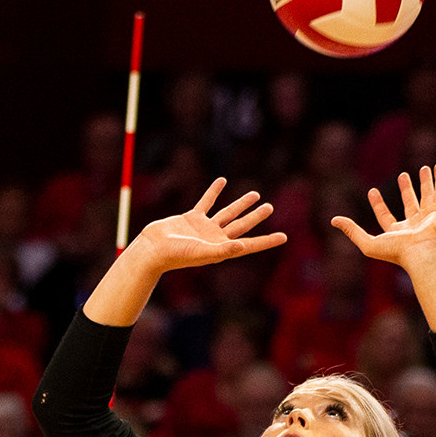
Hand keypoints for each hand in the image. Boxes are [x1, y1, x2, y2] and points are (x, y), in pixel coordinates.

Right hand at [128, 178, 282, 274]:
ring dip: (241, 204)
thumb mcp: (201, 253)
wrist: (152, 250)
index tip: (284, 237)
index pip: (250, 244)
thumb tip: (241, 247)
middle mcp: (216, 239)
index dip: (267, 241)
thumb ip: (222, 251)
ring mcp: (204, 228)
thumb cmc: (176, 255)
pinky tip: (222, 181)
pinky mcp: (191, 218)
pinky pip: (206, 202)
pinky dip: (214, 191)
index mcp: (222, 250)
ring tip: (255, 194)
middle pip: (242, 225)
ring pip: (227, 212)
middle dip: (256, 217)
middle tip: (270, 207)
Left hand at [331, 165, 435, 267]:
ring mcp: (427, 218)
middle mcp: (413, 225)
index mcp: (396, 234)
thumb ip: (352, 231)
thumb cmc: (396, 253)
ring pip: (426, 196)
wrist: (422, 255)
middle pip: (409, 203)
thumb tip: (333, 220)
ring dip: (424, 182)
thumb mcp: (368, 243)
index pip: (385, 216)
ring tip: (423, 167)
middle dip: (406, 189)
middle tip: (402, 175)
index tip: (372, 191)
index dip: (377, 204)